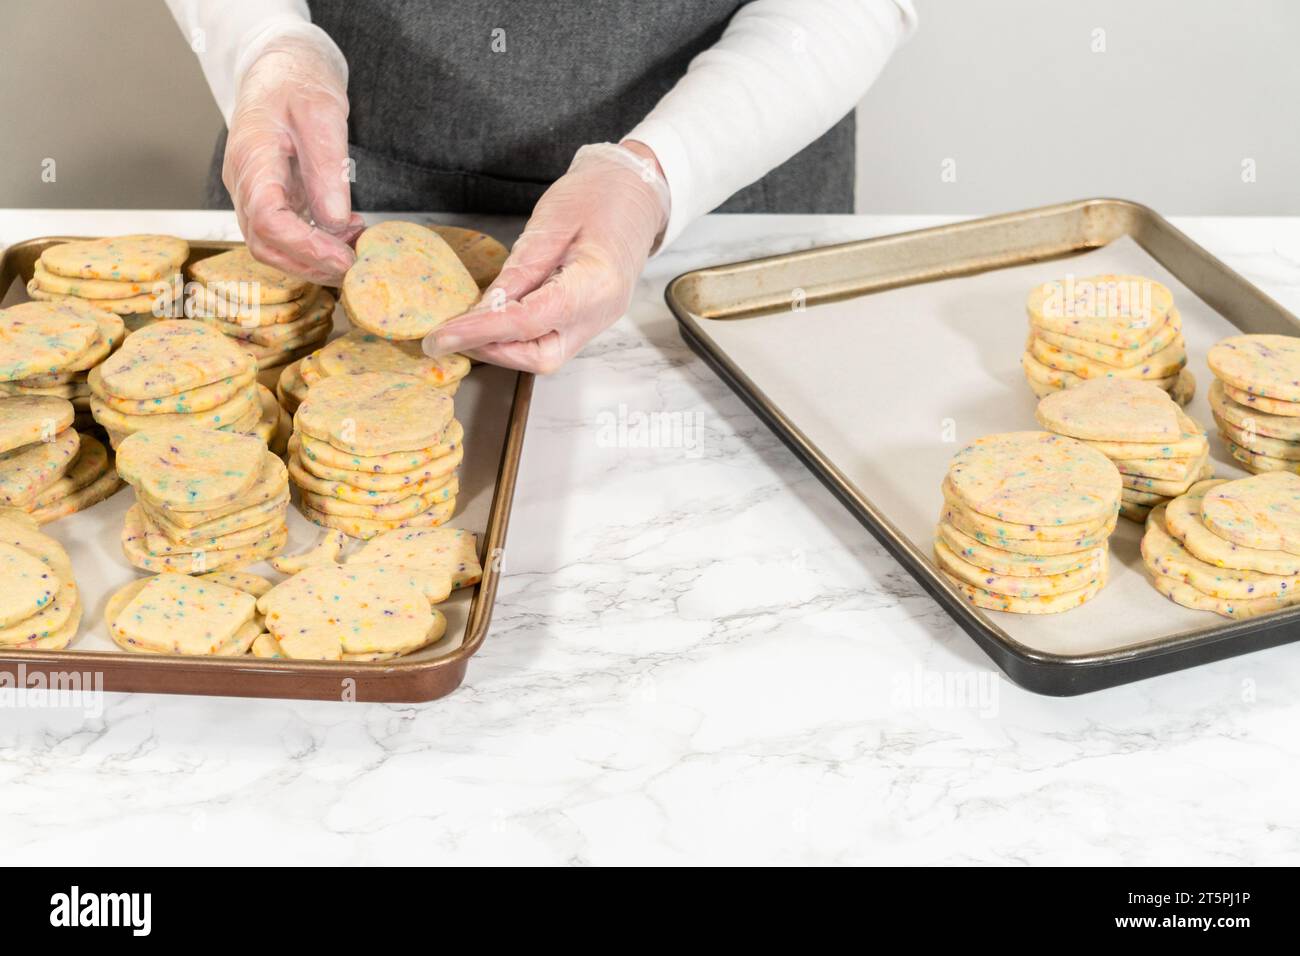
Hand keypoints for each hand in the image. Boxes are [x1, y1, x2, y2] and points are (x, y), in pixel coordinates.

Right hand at [223, 35, 363, 284]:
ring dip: (313, 258)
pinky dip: (314, 245)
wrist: (282, 69)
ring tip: (354, 243)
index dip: (304, 247)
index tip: (343, 257)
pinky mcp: (268, 197)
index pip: (267, 220)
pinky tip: (346, 233)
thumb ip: (327, 168)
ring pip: (272, 246)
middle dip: (310, 263)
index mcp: (252, 158)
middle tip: (353, 263)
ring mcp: (252, 192)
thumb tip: (335, 221)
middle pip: (264, 244)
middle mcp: (243, 181)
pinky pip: (284, 234)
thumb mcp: (323, 115)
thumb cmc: (299, 83)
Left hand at [423, 142, 670, 373]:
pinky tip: (496, 317)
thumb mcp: (551, 222)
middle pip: (540, 357)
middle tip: (453, 333)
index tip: (440, 337)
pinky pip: (550, 339)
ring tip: (470, 325)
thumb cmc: (600, 195)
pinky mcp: (590, 318)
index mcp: (595, 285)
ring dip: (503, 347)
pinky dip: (518, 336)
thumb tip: (482, 307)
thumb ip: (519, 269)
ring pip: (545, 355)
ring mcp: (598, 320)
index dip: (480, 331)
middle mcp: (600, 314)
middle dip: (492, 350)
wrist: (638, 191)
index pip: (528, 321)